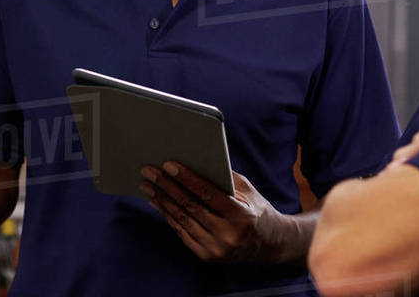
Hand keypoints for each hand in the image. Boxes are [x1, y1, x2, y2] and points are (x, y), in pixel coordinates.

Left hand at [140, 164, 304, 263]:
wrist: (271, 244)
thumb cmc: (256, 210)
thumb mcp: (248, 191)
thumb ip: (223, 178)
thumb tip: (192, 161)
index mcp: (241, 216)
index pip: (208, 194)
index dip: (186, 178)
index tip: (168, 164)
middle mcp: (229, 236)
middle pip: (190, 206)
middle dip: (166, 187)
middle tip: (148, 171)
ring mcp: (217, 249)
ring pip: (182, 220)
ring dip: (161, 200)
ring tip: (147, 185)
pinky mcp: (207, 256)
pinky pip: (182, 232)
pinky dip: (168, 216)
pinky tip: (157, 202)